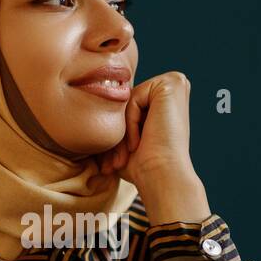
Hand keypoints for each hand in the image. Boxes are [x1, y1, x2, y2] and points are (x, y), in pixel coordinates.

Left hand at [91, 71, 210, 224]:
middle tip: (116, 161)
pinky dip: (131, 123)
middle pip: (126, 100)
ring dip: (122, 130)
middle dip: (117, 132)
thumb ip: (114, 119)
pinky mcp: (171, 84)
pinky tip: (138, 143)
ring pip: (127, 99)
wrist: (161, 178)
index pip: (127, 105)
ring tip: (127, 154)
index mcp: (167, 96)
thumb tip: (85, 107)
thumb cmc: (143, 166)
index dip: (118, 133)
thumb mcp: (123, 138)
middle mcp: (174, 85)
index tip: (116, 161)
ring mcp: (175, 82)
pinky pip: (133, 98)